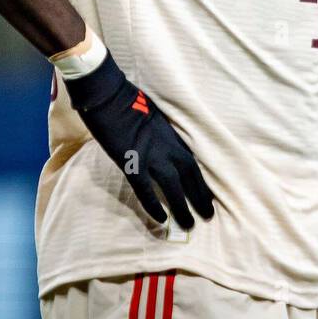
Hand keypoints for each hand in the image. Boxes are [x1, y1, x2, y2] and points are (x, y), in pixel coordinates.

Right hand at [63, 52, 215, 228]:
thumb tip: (163, 144)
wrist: (108, 94)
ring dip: (183, 206)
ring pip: (172, 185)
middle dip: (200, 196)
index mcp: (171, 134)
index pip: (192, 162)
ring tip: (190, 224)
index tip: (210, 196)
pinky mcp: (130, 162)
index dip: (202, 180)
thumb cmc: (127, 100)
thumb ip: (160, 133)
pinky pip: (144, 189)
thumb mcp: (153, 116)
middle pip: (189, 174)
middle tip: (209, 216)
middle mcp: (166, 146)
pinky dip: (154, 205)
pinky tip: (162, 220)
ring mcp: (149, 155)